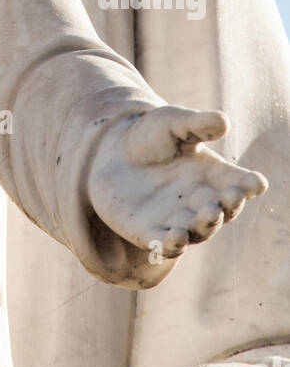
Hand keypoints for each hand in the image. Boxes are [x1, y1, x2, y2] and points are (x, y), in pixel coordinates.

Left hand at [88, 106, 266, 264]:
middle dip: (228, 207)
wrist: (109, 151)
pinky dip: (172, 244)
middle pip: (223, 212)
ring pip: (198, 232)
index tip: (256, 183)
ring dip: (204, 226)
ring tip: (207, 214)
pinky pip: (165, 245)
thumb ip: (197, 124)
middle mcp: (200, 203)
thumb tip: (224, 121)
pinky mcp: (149, 233)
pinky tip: (174, 235)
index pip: (239, 185)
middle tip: (229, 197)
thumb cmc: (149, 135)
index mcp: (213, 176)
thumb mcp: (172, 122)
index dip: (250, 186)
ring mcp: (176, 220)